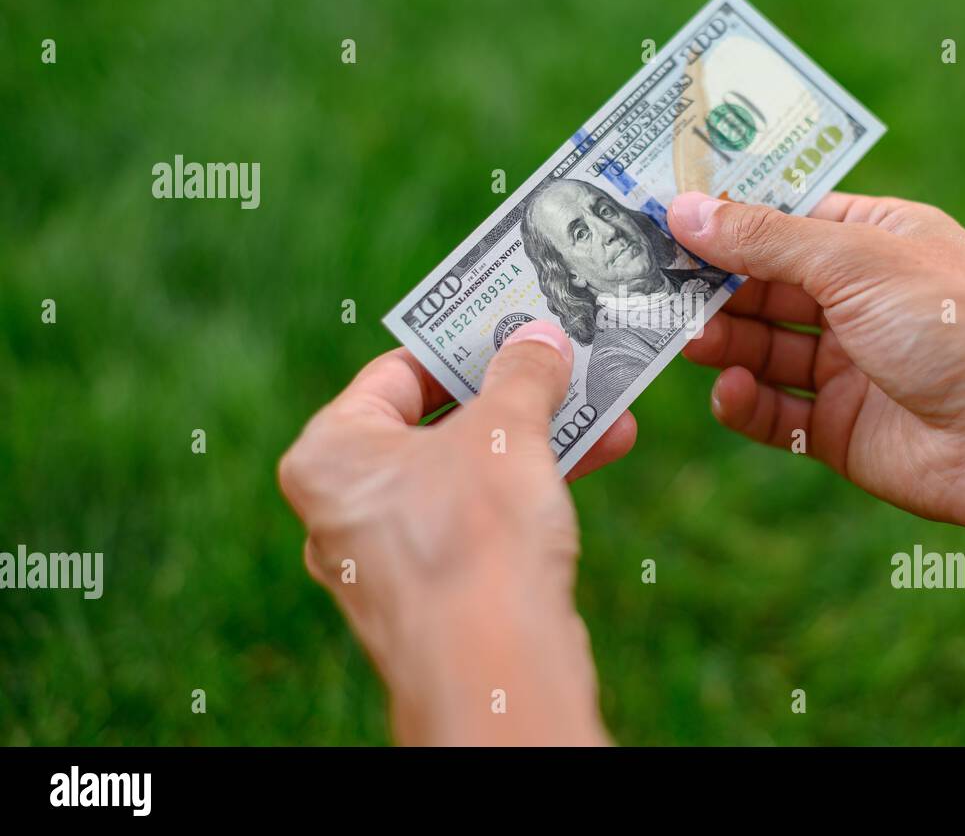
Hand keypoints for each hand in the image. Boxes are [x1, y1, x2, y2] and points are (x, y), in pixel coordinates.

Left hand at [277, 321, 631, 744]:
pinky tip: (600, 452)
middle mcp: (348, 505)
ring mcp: (391, 556)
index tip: (511, 323)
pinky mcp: (439, 594)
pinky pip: (485, 519)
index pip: (395, 373)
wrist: (495, 670)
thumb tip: (541, 337)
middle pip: (438, 423)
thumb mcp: (505, 430)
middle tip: (562, 358)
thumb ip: (522, 374)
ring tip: (604, 402)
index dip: (460, 344)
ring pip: (470, 473)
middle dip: (513, 392)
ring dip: (538, 436)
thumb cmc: (476, 537)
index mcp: (332, 454)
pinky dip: (534, 485)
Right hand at [668, 191, 964, 542]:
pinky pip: (775, 412)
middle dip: (712, 287)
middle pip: (765, 287)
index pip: (785, 221)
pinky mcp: (840, 430)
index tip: (661, 220)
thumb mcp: (853, 259)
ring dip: (720, 342)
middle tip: (650, 287)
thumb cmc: (954, 321)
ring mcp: (851, 368)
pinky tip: (728, 390)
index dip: (726, 221)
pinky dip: (745, 402)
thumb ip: (764, 239)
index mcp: (877, 240)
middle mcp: (862, 300)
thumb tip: (684, 209)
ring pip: (762, 349)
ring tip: (683, 338)